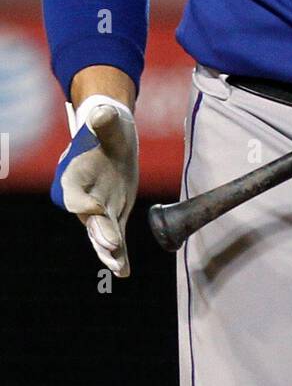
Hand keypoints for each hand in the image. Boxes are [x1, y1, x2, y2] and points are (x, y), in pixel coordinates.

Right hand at [52, 97, 138, 277]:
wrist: (113, 138)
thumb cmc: (108, 128)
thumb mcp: (109, 123)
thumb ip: (104, 122)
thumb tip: (101, 113)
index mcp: (75, 176)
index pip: (73, 195)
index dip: (81, 203)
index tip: (92, 209)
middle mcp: (83, 197)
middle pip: (89, 219)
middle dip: (99, 232)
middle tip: (111, 244)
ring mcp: (98, 208)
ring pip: (101, 233)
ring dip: (109, 250)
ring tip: (118, 266)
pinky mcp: (114, 214)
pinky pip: (116, 237)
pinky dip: (120, 254)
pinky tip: (124, 272)